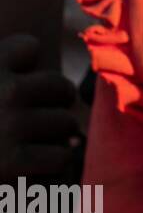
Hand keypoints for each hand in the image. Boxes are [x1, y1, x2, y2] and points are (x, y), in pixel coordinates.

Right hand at [0, 34, 81, 179]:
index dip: (25, 64)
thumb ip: (2, 73)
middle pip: (60, 87)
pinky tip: (36, 165)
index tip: (17, 78)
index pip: (28, 47)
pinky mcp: (11, 162)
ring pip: (66, 123)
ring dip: (57, 136)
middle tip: (42, 117)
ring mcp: (9, 126)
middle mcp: (1, 92)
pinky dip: (53, 163)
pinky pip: (60, 156)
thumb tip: (34, 52)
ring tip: (38, 142)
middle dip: (54, 103)